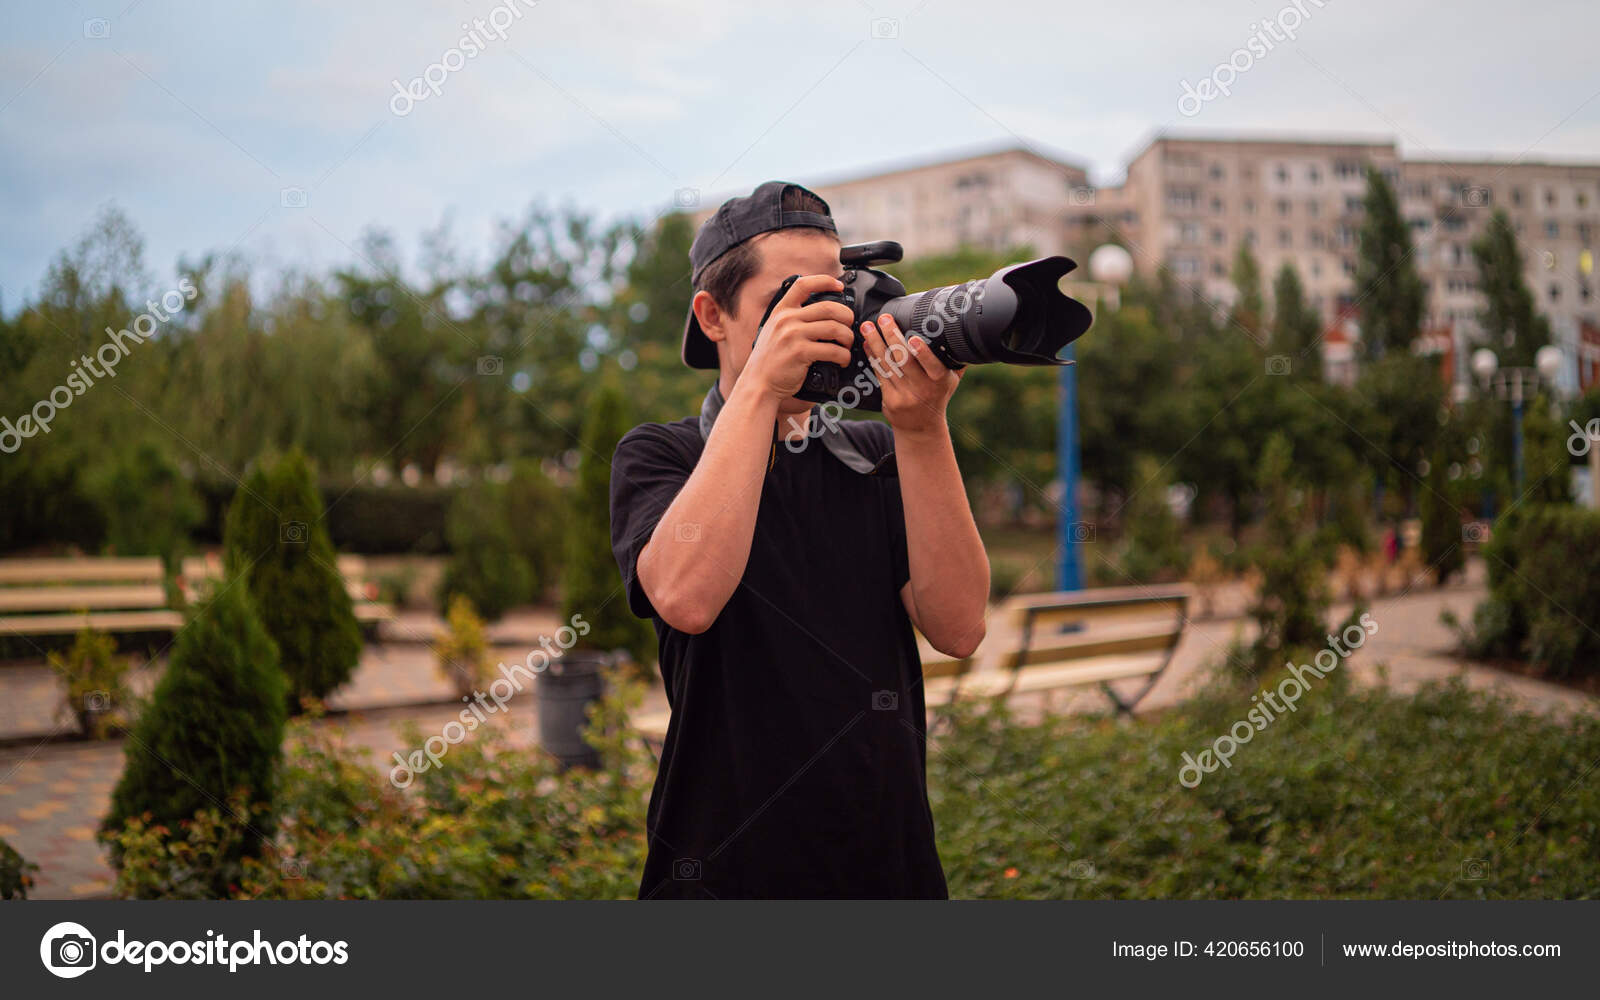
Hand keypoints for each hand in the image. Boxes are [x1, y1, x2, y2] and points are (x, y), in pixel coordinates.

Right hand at [742, 274, 855, 399]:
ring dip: (848, 337)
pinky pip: (833, 350)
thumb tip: (820, 313)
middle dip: (847, 316)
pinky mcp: (801, 353)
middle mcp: (787, 320)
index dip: (825, 281)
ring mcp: (793, 335)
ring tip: (847, 346)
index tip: (839, 286)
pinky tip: (842, 360)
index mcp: (781, 311)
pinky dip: (844, 356)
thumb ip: (791, 319)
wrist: (758, 383)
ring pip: (834, 328)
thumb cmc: (770, 360)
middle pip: (828, 307)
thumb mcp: (774, 330)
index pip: (803, 285)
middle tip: (850, 326)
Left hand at [861, 313, 961, 435]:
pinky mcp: (889, 400)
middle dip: (892, 337)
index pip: (933, 367)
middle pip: (904, 361)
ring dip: (875, 343)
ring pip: (888, 365)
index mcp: (940, 382)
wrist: (921, 427)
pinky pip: (879, 374)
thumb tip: (962, 332)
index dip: (923, 353)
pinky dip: (872, 357)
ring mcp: (904, 396)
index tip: (913, 338)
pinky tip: (867, 344)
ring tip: (867, 327)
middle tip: (884, 319)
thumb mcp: (952, 380)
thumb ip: (955, 359)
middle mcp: (922, 389)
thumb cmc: (937, 396)